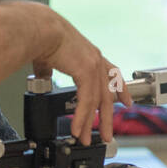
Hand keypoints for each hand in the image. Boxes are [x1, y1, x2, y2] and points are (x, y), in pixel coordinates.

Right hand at [34, 14, 131, 143]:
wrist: (39, 28)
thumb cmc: (41, 35)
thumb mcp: (50, 57)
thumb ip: (50, 70)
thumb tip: (44, 77)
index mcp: (89, 54)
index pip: (112, 74)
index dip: (121, 90)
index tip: (127, 102)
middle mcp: (95, 60)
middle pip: (107, 95)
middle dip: (107, 117)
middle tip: (109, 134)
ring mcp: (93, 66)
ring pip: (97, 102)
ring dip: (90, 123)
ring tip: (87, 138)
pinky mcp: (87, 72)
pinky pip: (86, 102)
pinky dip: (81, 118)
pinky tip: (78, 129)